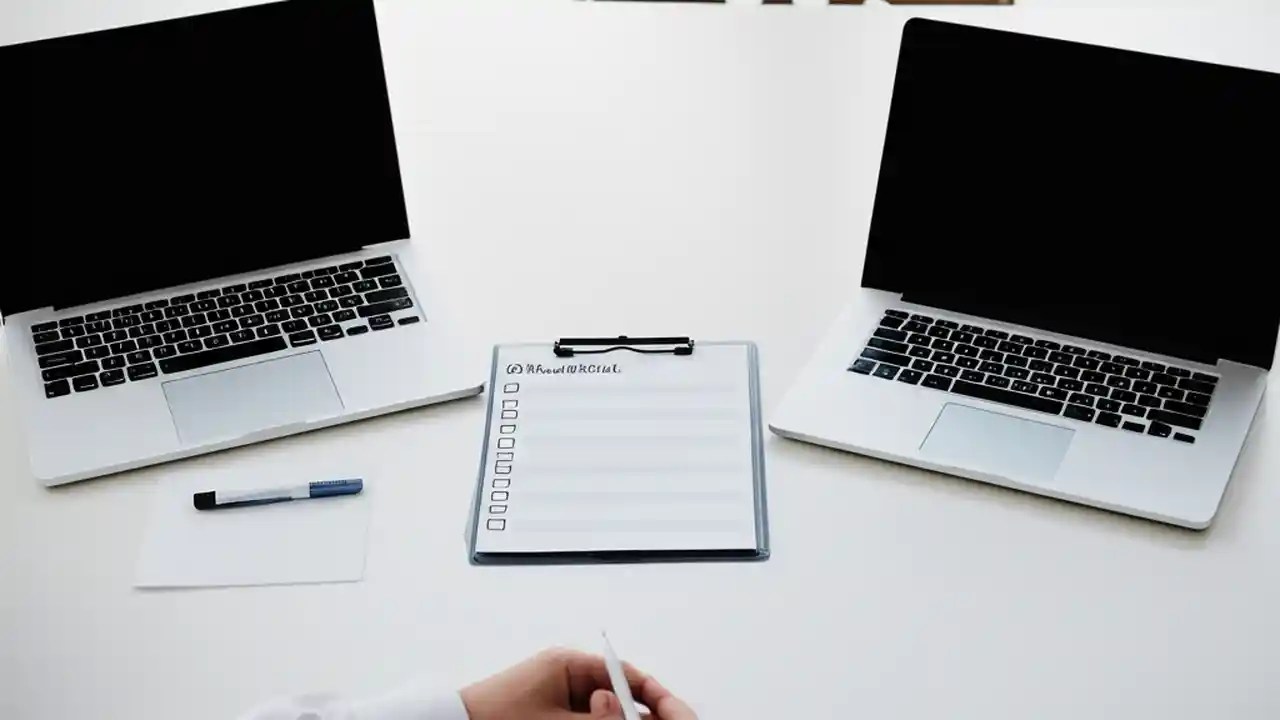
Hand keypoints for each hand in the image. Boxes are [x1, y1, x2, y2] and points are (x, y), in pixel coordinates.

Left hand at [460, 648, 697, 719]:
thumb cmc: (489, 718)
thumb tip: (631, 716)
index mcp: (567, 665)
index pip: (625, 675)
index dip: (654, 696)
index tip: (674, 714)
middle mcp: (565, 678)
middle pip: (620, 697)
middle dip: (642, 715)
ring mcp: (557, 700)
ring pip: (604, 713)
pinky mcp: (547, 716)